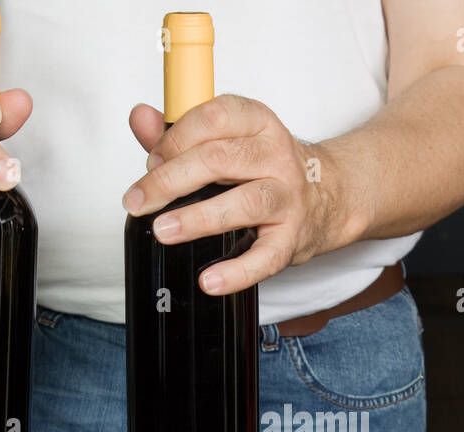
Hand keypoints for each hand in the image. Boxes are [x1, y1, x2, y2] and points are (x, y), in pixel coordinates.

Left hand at [123, 95, 339, 295]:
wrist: (325, 197)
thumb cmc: (264, 167)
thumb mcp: (227, 140)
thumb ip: (179, 133)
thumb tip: (140, 119)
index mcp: (258, 123)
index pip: (214, 118)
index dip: (175, 139)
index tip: (151, 161)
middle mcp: (277, 156)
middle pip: (219, 160)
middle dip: (169, 181)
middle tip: (138, 201)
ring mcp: (288, 197)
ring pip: (243, 203)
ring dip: (197, 219)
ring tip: (163, 231)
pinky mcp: (292, 238)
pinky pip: (265, 257)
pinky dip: (237, 272)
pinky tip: (209, 280)